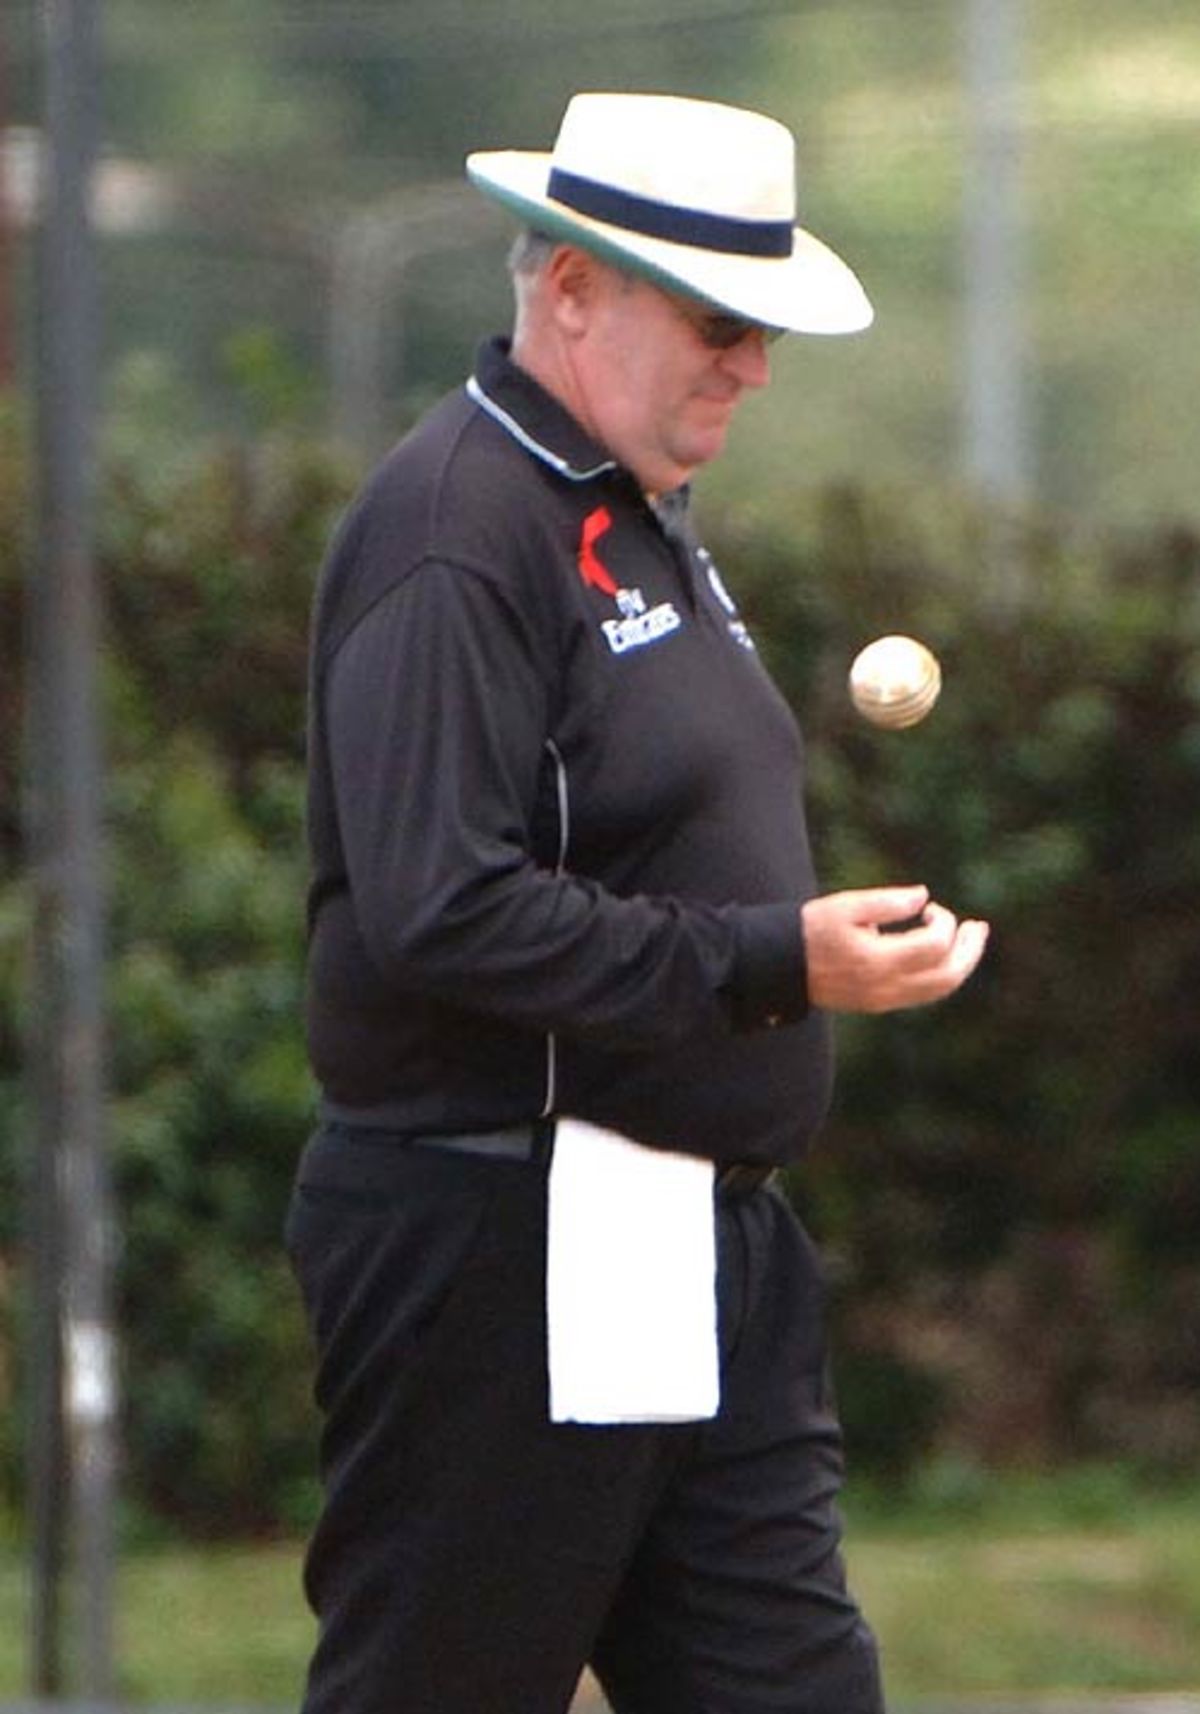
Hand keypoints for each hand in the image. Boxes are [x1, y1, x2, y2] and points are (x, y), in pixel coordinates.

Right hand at [801, 885, 988, 1013]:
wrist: (781, 967)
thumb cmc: (810, 930)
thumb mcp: (845, 906)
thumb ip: (886, 902)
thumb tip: (923, 897)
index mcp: (878, 960)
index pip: (934, 945)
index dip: (944, 922)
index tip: (930, 907)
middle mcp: (886, 986)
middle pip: (948, 975)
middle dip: (970, 950)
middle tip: (977, 927)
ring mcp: (883, 1000)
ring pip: (939, 989)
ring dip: (961, 965)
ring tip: (970, 941)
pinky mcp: (878, 1004)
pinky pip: (923, 994)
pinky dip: (941, 976)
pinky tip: (942, 957)